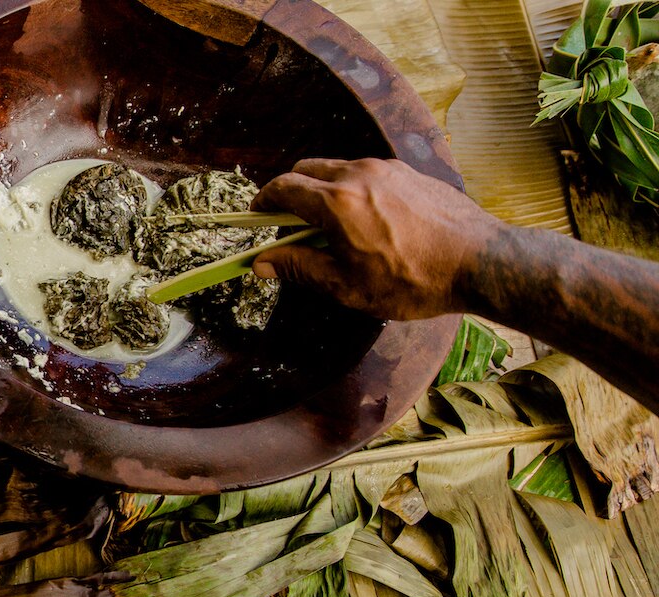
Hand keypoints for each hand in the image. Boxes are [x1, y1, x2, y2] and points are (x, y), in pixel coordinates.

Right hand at [251, 158, 507, 319]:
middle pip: (307, 169)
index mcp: (336, 202)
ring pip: (339, 169)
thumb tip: (262, 263)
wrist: (482, 261)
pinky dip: (355, 189)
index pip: (283, 188)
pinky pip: (369, 173)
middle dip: (291, 192)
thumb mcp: (347, 286)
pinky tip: (370, 220)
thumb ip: (300, 268)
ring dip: (325, 190)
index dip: (263, 201)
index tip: (257, 215)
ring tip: (334, 225)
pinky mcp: (411, 172)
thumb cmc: (414, 280)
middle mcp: (359, 174)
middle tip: (291, 223)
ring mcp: (388, 169)